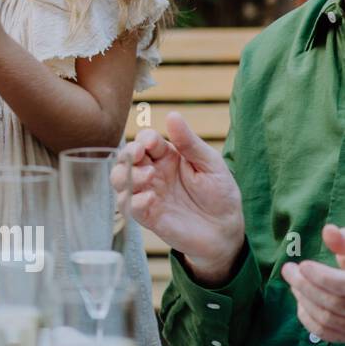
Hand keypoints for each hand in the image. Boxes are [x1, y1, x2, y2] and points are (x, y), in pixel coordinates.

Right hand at [110, 112, 244, 285]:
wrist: (225, 231)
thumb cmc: (220, 195)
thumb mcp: (210, 164)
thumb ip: (189, 142)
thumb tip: (172, 115)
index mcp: (167, 157)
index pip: (144, 140)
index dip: (144, 139)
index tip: (152, 143)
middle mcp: (152, 173)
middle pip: (125, 158)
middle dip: (128, 154)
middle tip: (139, 156)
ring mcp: (147, 194)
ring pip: (119, 179)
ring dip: (128, 175)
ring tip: (149, 178)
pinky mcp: (146, 216)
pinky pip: (128, 206)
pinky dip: (134, 200)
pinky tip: (152, 199)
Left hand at [279, 224, 344, 342]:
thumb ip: (344, 242)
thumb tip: (328, 230)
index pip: (342, 286)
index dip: (321, 276)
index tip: (303, 264)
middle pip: (332, 303)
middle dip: (305, 285)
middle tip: (288, 269)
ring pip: (327, 318)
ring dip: (304, 300)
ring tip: (294, 284)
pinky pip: (326, 332)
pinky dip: (308, 318)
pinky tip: (301, 302)